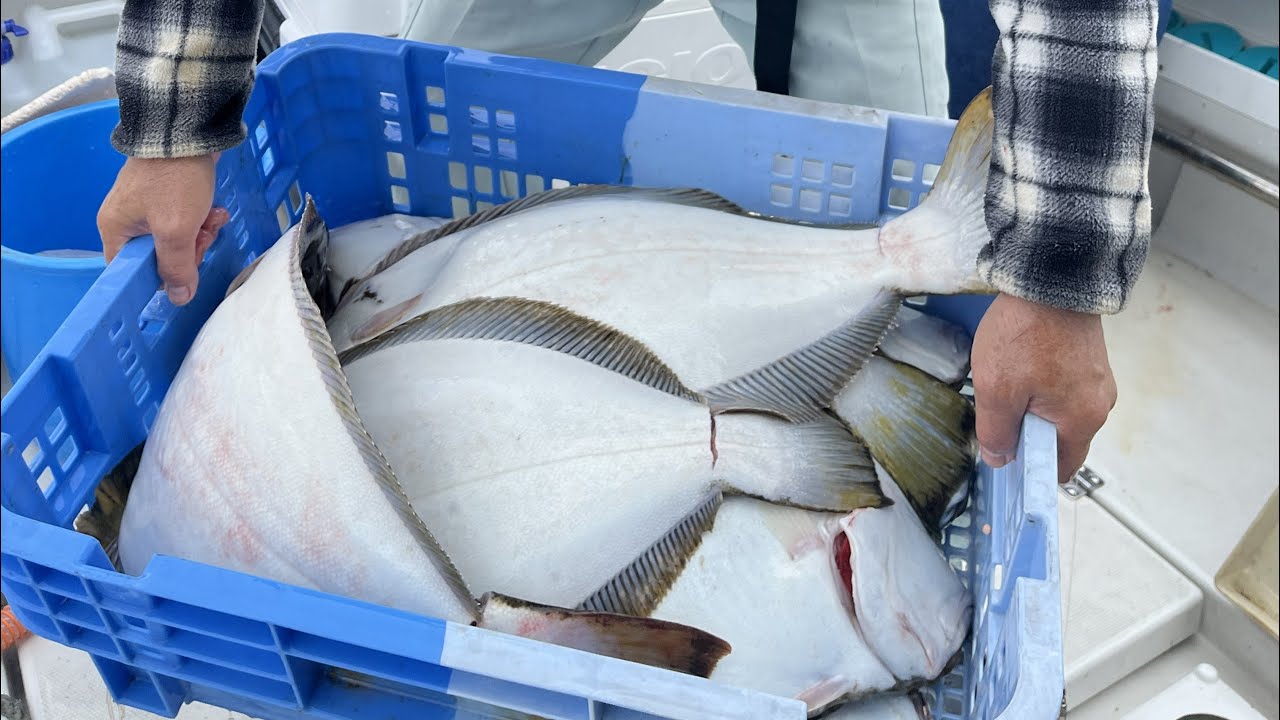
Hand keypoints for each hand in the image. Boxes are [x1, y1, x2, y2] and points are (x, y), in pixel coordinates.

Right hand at [97, 155, 229, 305]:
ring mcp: (147, 206)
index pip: (131, 272)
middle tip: (203, 237)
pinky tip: (217, 210)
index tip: (184, 270)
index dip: (160, 277)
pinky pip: (186, 219)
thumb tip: (177, 298)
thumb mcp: (176, 229)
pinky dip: (203, 218)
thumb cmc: (175, 180)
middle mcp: (126, 219)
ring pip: (178, 238)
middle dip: (189, 251)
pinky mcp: (168, 195)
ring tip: (214, 219)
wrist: (187, 129)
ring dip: (201, 233)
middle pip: (159, 257)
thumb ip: (176, 267)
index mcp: (116, 230)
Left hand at [971, 293, 1116, 483]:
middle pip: (1058, 438)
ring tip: (1007, 381)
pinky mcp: (1089, 360)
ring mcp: (1097, 380)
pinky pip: (1063, 387)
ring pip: (1058, 411)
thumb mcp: (997, 390)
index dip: (1031, 470)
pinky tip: (1020, 364)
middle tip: (998, 410)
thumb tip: (999, 459)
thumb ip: (997, 432)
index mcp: (1082, 419)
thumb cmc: (1025, 333)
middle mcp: (1099, 403)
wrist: (1051, 277)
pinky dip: (1040, 385)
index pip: (1061, 468)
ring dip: (1031, 405)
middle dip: (1026, 432)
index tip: (1006, 458)